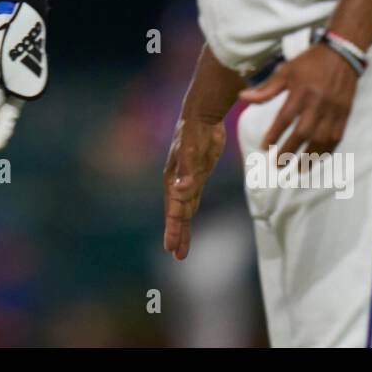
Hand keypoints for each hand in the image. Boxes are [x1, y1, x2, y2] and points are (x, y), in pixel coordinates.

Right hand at [162, 114, 226, 260]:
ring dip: (183, 226)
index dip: (173, 230)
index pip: (174, 211)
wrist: (201, 115)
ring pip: (184, 208)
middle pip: (177, 214)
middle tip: (177, 256)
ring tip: (181, 246)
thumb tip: (180, 191)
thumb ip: (187, 171)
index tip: (171, 249)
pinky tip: (189, 215)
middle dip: (177, 234)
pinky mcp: (197, 173)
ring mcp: (187, 178)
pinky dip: (190, 209)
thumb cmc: (195, 132)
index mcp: (174, 179)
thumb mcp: (192, 151)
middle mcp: (178, 182)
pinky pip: (192, 196)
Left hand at [239, 42, 357, 160]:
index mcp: (300, 92)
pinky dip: (327, 150)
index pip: (285, 118)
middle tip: (278, 165)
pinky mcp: (345, 113)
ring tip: (299, 170)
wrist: (342, 54)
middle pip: (303, 132)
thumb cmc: (309, 63)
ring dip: (310, 156)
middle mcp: (317, 103)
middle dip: (290, 151)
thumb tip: (242, 97)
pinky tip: (318, 158)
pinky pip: (336, 136)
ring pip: (321, 138)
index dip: (274, 134)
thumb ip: (266, 89)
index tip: (264, 147)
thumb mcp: (285, 71)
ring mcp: (333, 110)